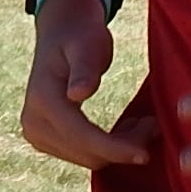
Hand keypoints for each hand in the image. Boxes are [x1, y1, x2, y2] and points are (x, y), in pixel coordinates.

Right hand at [20, 0, 154, 168]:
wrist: (63, 32)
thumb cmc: (81, 34)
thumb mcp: (88, 44)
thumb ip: (85, 67)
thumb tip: (78, 94)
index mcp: (43, 100)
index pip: (81, 136)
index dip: (114, 149)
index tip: (146, 154)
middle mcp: (34, 124)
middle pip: (85, 153)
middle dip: (123, 148)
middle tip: (156, 126)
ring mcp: (38, 134)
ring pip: (87, 158)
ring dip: (119, 148)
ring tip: (147, 123)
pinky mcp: (48, 139)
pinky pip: (84, 153)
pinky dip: (109, 146)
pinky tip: (131, 127)